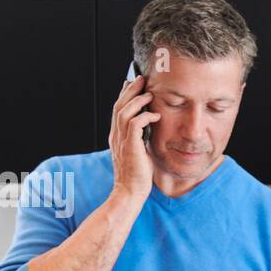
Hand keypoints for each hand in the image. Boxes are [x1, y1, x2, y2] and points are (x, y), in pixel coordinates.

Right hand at [110, 76, 159, 200]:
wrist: (130, 191)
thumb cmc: (137, 175)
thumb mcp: (138, 152)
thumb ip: (139, 138)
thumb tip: (147, 127)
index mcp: (116, 136)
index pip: (117, 110)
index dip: (124, 95)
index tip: (132, 84)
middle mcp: (116, 136)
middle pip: (119, 106)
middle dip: (130, 90)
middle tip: (141, 79)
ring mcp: (121, 141)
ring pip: (124, 112)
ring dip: (137, 100)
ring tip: (149, 93)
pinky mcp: (130, 147)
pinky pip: (135, 124)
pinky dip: (145, 117)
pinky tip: (155, 115)